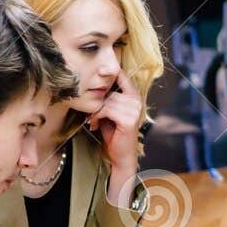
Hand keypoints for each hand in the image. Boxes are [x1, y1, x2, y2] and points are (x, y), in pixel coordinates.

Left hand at [69, 67, 143, 202]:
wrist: (121, 156)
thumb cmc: (114, 134)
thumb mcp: (110, 112)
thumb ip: (106, 98)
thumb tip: (91, 83)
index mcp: (134, 96)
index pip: (121, 75)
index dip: (108, 71)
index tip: (97, 69)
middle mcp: (136, 100)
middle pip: (109, 90)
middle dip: (95, 101)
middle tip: (89, 114)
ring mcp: (134, 109)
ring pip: (106, 101)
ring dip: (94, 111)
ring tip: (92, 121)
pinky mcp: (128, 119)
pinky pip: (106, 110)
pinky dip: (96, 117)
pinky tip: (94, 125)